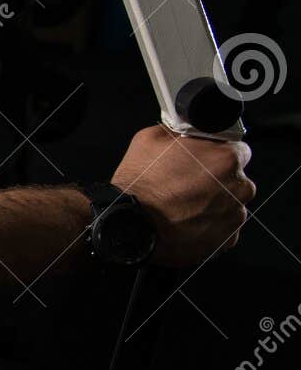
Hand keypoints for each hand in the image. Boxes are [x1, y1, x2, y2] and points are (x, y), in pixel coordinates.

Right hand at [111, 126, 253, 265]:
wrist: (130, 227)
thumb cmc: (140, 185)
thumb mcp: (150, 139)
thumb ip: (179, 132)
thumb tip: (185, 130)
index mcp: (226, 158)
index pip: (237, 149)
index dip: (216, 154)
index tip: (201, 160)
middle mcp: (239, 187)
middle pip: (235, 178)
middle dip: (216, 179)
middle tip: (186, 183)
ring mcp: (234, 215)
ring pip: (229, 203)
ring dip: (213, 203)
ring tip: (183, 206)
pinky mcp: (227, 239)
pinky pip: (222, 226)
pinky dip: (209, 224)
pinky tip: (186, 222)